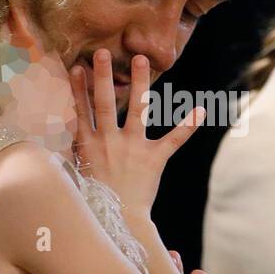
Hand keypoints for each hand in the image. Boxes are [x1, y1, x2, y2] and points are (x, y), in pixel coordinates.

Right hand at [70, 49, 202, 214]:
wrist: (118, 221)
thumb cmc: (95, 198)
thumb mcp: (77, 172)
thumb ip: (76, 149)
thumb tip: (73, 130)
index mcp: (87, 145)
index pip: (80, 110)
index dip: (78, 88)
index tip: (77, 66)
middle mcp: (108, 141)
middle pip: (103, 103)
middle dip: (102, 76)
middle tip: (102, 52)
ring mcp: (132, 148)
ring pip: (135, 110)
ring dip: (138, 83)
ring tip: (140, 60)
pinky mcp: (154, 159)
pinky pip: (174, 140)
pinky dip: (188, 126)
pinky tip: (201, 110)